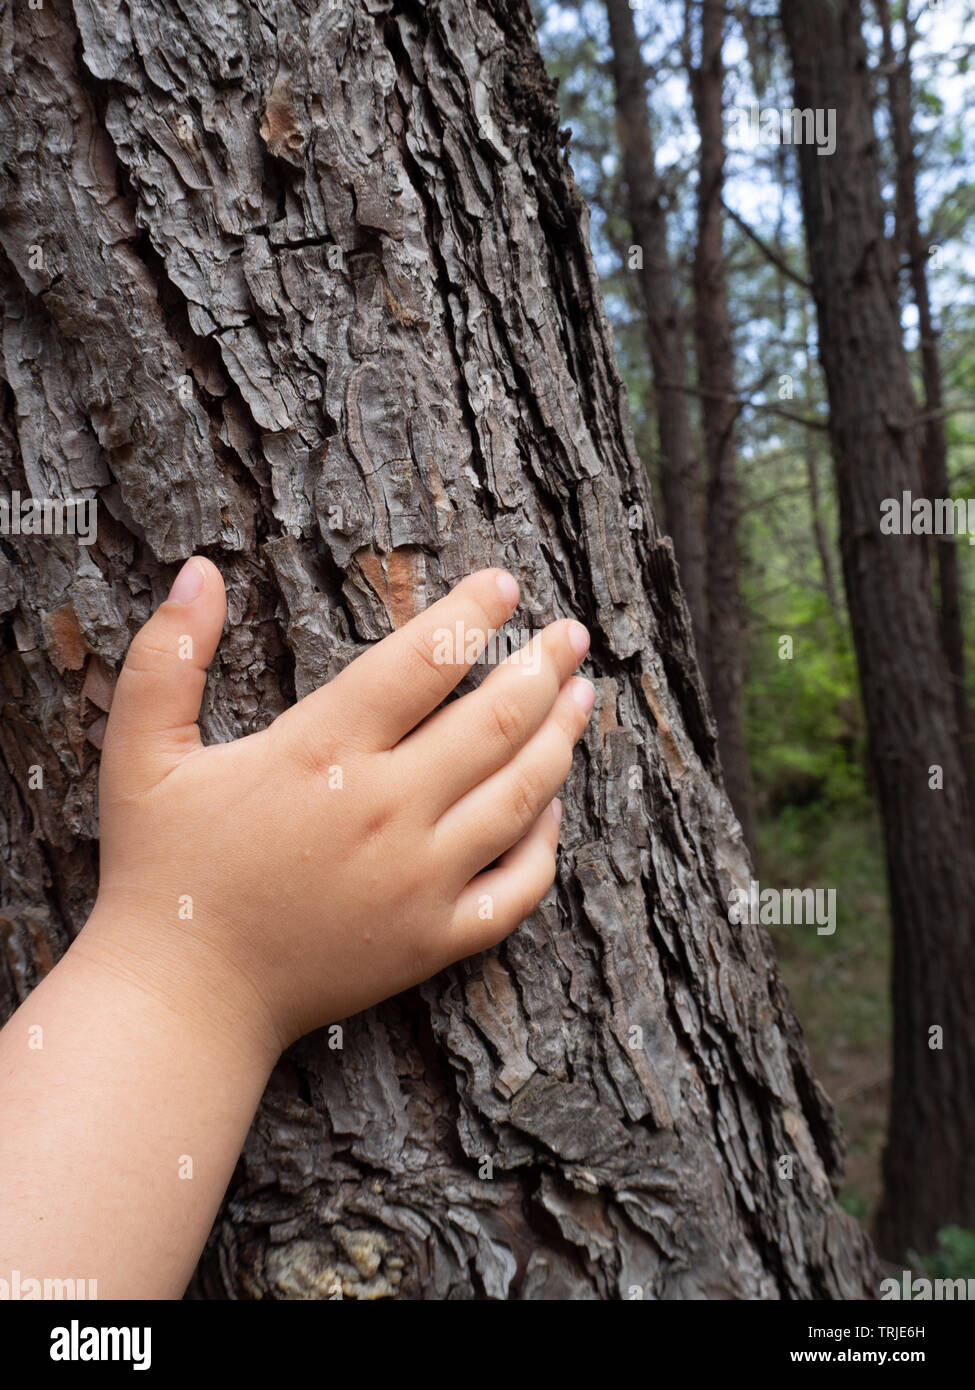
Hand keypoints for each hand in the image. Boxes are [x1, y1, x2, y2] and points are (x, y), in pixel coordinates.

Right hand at [82, 561, 593, 1058]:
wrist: (184, 997)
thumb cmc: (162, 869)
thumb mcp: (141, 754)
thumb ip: (167, 658)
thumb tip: (197, 570)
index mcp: (321, 753)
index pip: (423, 659)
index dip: (473, 612)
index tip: (506, 584)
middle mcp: (386, 810)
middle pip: (496, 721)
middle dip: (544, 666)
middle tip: (573, 633)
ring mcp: (420, 880)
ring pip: (522, 795)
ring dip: (562, 738)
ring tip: (584, 696)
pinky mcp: (434, 939)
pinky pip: (518, 887)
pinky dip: (548, 842)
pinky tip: (554, 806)